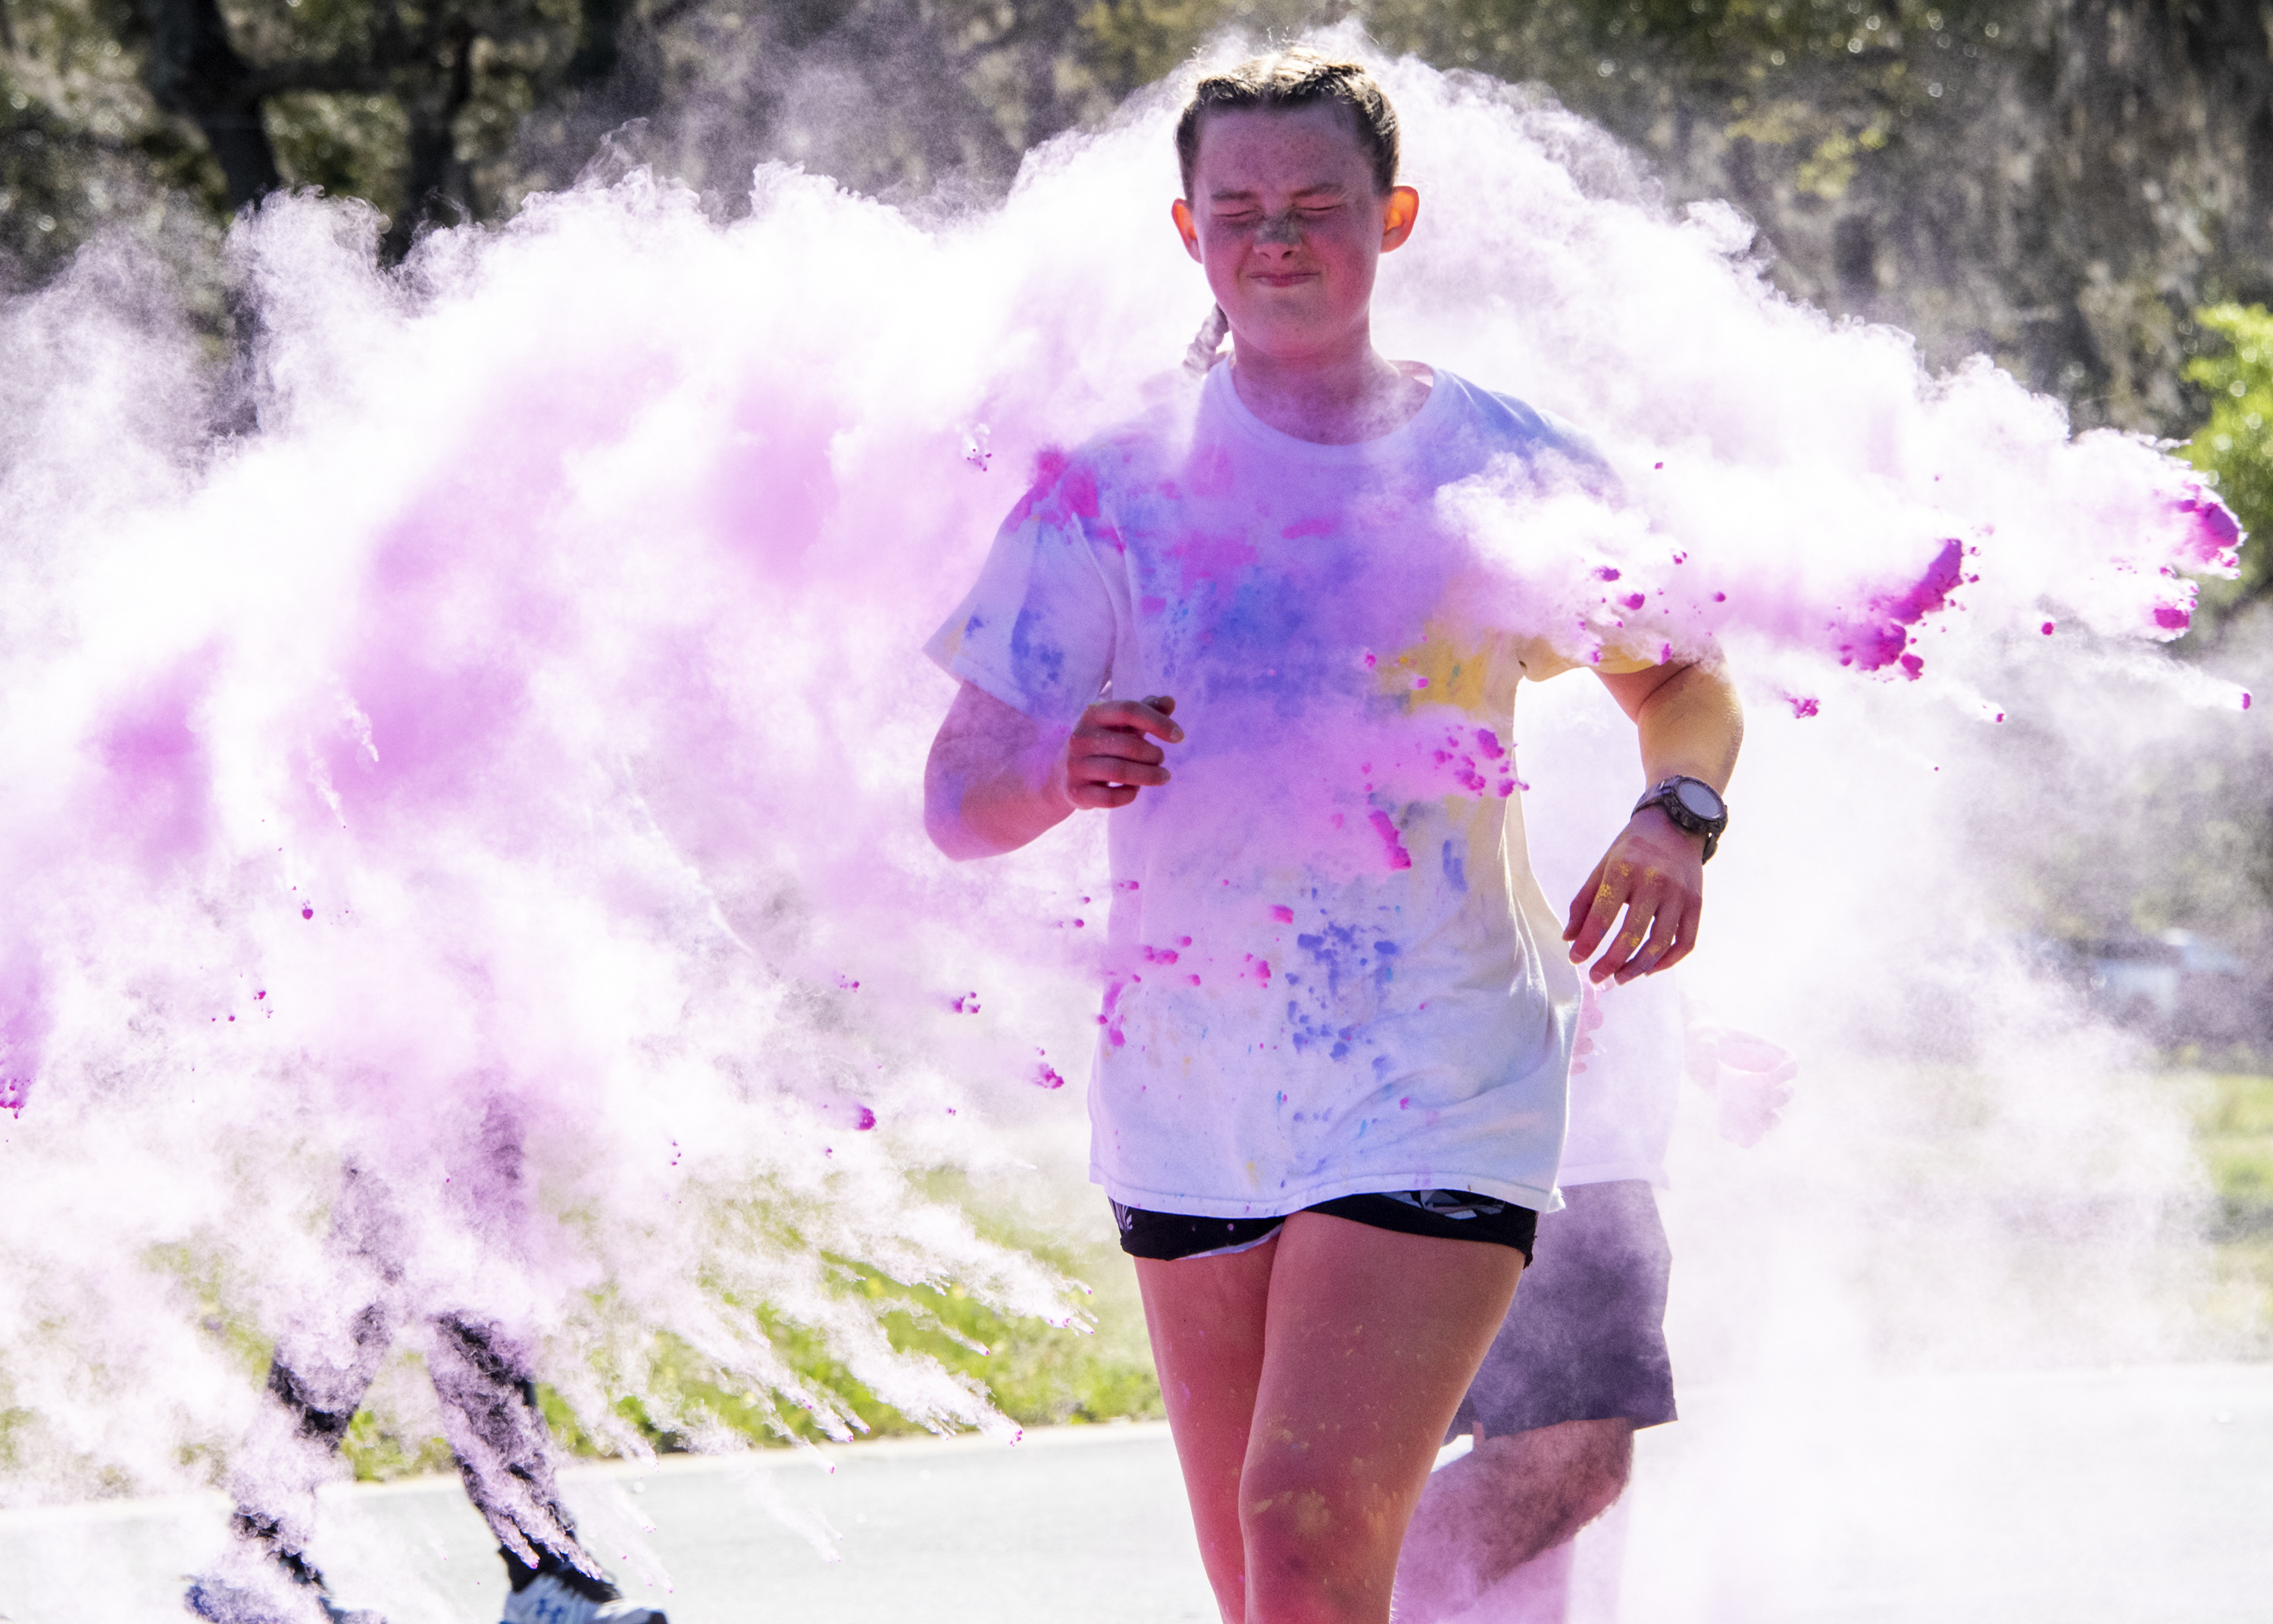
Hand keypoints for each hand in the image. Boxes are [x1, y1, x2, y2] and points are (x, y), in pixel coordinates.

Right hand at [1058, 694, 1181, 809]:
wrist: (1062, 775)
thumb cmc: (1102, 743)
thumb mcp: (1121, 725)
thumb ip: (1146, 711)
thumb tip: (1170, 701)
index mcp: (1093, 714)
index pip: (1129, 710)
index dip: (1158, 722)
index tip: (1179, 737)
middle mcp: (1080, 737)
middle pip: (1129, 746)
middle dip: (1154, 755)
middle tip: (1161, 759)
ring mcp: (1075, 765)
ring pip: (1120, 772)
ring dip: (1149, 776)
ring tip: (1162, 776)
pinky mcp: (1076, 792)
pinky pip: (1111, 797)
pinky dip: (1130, 794)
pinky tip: (1135, 790)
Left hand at [1563, 808, 1703, 984]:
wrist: (1675, 824)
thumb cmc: (1632, 849)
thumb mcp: (1602, 867)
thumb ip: (1584, 903)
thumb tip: (1569, 939)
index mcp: (1624, 870)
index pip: (1602, 917)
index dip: (1587, 944)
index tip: (1575, 960)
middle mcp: (1654, 882)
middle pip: (1631, 936)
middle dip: (1610, 964)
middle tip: (1597, 978)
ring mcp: (1679, 894)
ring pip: (1659, 945)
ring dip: (1637, 969)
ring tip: (1620, 978)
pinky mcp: (1696, 903)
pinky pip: (1685, 942)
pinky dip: (1667, 962)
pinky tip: (1649, 970)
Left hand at [1687, 1026, 1798, 1147]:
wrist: (1692, 1049)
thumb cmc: (1704, 1037)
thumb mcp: (1705, 1035)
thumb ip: (1706, 1040)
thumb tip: (1710, 1050)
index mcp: (1767, 1053)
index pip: (1790, 1063)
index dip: (1789, 1070)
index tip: (1775, 1075)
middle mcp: (1766, 1075)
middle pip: (1785, 1090)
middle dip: (1781, 1097)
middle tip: (1766, 1098)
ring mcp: (1755, 1093)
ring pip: (1774, 1111)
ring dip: (1773, 1120)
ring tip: (1765, 1122)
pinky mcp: (1742, 1107)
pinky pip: (1755, 1123)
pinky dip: (1754, 1134)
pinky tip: (1748, 1140)